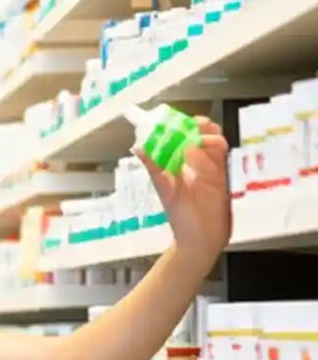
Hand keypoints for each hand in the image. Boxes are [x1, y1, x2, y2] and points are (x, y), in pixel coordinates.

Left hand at [132, 116, 230, 261]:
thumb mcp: (165, 189)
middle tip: (195, 124)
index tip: (177, 119)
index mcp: (181, 164)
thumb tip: (137, 148)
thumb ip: (154, 168)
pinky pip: (221, 160)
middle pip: (204, 137)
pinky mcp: (223, 179)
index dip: (183, 125)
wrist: (201, 240)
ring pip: (216, 145)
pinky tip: (198, 154)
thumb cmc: (181, 217)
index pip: (184, 137)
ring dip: (208, 138)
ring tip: (195, 140)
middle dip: (201, 127)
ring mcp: (212, 170)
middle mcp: (198, 164)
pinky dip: (212, 153)